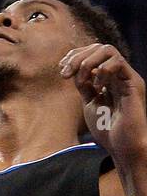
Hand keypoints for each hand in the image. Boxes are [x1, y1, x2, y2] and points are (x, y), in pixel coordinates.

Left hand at [60, 43, 146, 169]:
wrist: (122, 147)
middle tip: (65, 74)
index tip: (62, 71)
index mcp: (108, 78)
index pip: (92, 53)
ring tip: (82, 80)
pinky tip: (97, 87)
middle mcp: (118, 75)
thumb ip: (84, 84)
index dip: (74, 56)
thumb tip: (73, 69)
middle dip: (77, 57)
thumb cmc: (108, 129)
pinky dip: (102, 70)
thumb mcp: (89, 102)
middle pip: (98, 47)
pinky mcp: (134, 83)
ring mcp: (127, 78)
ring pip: (108, 49)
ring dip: (88, 62)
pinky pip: (118, 62)